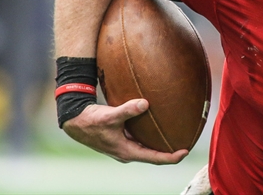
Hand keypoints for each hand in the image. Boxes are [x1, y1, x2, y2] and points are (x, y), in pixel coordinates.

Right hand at [62, 99, 187, 164]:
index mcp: (127, 152)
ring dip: (160, 143)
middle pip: (154, 155)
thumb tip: (145, 103)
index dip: (172, 157)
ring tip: (176, 135)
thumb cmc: (91, 121)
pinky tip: (157, 125)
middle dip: (170, 151)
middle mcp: (127, 152)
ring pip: (147, 147)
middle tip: (187, 143)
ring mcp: (124, 147)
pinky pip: (140, 139)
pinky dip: (150, 135)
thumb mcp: (110, 116)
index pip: (155, 158)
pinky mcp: (121, 139)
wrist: (75, 121)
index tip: (185, 152)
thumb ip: (128, 110)